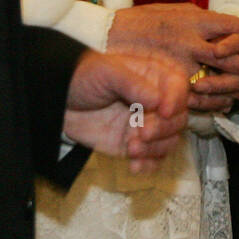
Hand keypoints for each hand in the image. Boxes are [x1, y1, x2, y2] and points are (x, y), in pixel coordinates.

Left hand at [64, 48, 187, 172]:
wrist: (60, 101)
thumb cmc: (84, 78)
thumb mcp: (106, 72)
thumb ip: (132, 84)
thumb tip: (158, 100)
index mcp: (153, 76)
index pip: (178, 86)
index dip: (176, 100)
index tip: (163, 111)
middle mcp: (155, 102)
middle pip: (178, 117)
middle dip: (163, 128)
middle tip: (141, 132)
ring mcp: (147, 124)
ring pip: (170, 140)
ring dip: (155, 149)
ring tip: (131, 148)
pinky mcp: (136, 144)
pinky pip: (154, 159)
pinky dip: (149, 165)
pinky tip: (134, 165)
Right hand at [108, 4, 238, 110]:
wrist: (104, 40)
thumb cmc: (136, 23)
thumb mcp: (168, 11)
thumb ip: (194, 18)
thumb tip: (218, 22)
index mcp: (191, 21)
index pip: (229, 24)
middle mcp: (190, 42)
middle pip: (230, 56)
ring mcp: (179, 65)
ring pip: (218, 80)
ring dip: (237, 88)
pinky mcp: (167, 85)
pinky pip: (197, 98)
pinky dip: (214, 103)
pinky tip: (225, 105)